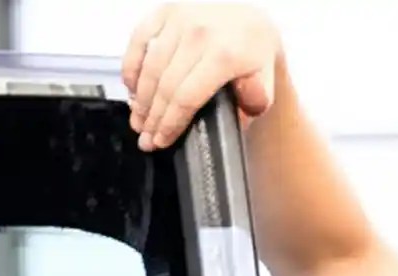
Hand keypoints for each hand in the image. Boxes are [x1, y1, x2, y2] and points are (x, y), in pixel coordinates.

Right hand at [121, 3, 282, 151]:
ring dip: (140, 99)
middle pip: (165, 86)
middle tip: (146, 137)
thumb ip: (255, 103)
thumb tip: (238, 116)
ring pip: (149, 67)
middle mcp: (200, 33)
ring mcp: (180, 19)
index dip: (170, 124)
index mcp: (225, 54)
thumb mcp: (265, 83)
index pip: (186, 97)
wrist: (251, 22)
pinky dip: (131, 67)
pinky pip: (138, 41)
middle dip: (152, 118)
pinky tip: (132, 89)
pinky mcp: (166, 11)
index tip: (161, 141)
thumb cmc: (253, 55)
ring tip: (138, 120)